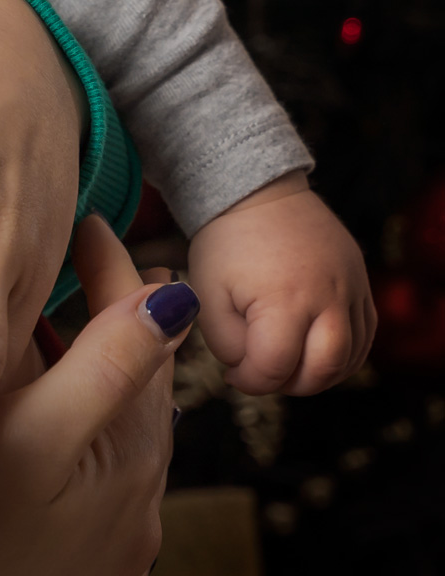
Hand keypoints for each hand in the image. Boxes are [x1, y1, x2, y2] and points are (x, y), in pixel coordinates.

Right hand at [0, 215, 181, 575]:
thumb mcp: (27, 440)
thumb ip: (100, 366)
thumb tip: (171, 300)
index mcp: (126, 472)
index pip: (140, 346)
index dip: (115, 275)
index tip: (86, 220)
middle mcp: (132, 532)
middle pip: (125, 409)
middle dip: (94, 340)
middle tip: (46, 281)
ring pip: (97, 470)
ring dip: (70, 414)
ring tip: (14, 364)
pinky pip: (71, 531)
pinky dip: (49, 483)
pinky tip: (0, 468)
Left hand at [186, 172, 374, 394]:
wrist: (256, 191)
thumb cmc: (226, 243)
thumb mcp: (209, 296)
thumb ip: (227, 345)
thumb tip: (249, 370)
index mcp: (285, 299)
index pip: (276, 368)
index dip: (250, 382)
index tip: (233, 375)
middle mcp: (327, 295)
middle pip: (322, 370)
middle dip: (288, 384)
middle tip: (264, 374)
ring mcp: (351, 287)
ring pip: (350, 357)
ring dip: (319, 375)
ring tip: (287, 365)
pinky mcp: (361, 280)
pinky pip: (366, 332)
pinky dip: (345, 354)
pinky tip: (316, 352)